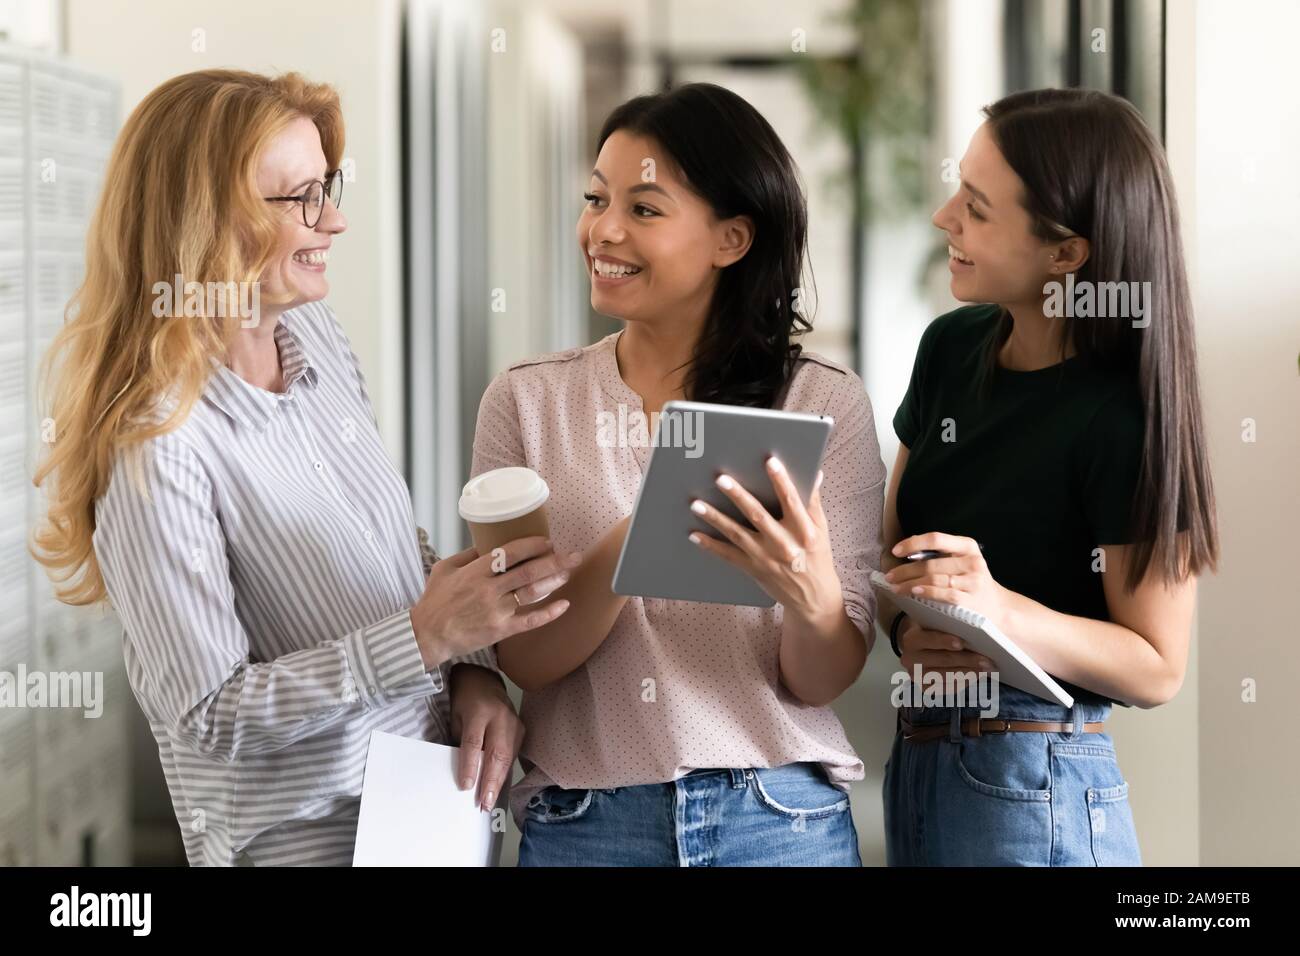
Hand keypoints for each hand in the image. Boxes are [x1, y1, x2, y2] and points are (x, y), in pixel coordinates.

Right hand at [410, 536, 582, 669]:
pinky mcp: (500, 630)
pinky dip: (549, 613)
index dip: (532, 545)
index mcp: (475, 572)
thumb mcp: (444, 568)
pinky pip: (530, 621)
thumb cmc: (434, 600)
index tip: (547, 542)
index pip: (509, 553)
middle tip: (573, 555)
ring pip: (532, 593)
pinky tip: (564, 605)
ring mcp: (496, 611)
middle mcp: (488, 590)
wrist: (427, 635)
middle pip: (528, 571)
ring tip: (568, 573)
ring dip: (553, 581)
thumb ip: (467, 555)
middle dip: (554, 561)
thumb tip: (487, 543)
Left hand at [449, 665, 523, 812]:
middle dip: (490, 782)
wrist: (484, 679)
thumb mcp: (456, 716)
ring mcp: (514, 723)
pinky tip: (497, 787)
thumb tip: (464, 771)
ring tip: (490, 801)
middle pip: (496, 754)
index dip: (470, 766)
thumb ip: (460, 741)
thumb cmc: (465, 699)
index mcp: (479, 711)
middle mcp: (500, 717)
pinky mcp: (521, 729)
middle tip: (484, 803)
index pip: (474, 743)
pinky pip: (512, 755)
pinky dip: (504, 772)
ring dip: (498, 781)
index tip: (466, 787)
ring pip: (507, 757)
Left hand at [688, 457, 841, 625]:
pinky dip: (710, 545)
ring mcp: (766, 558)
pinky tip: (694, 534)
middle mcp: (784, 544)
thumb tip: (815, 473)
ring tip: (696, 504)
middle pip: (758, 515)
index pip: (792, 501)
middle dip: (738, 496)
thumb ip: (813, 502)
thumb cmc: (817, 557)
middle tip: (720, 479)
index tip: (770, 462)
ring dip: (715, 518)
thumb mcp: (821, 530)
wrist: (813, 598)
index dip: (782, 481)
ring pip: (737, 534)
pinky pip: (728, 555)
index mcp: (804, 531)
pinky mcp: (753, 569)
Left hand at [885, 532, 1009, 626]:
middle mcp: (972, 561)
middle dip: (905, 570)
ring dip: (910, 583)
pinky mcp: (971, 599)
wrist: (998, 607)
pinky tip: (913, 592)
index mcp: (967, 546)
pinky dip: (926, 592)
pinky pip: (944, 594)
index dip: (913, 543)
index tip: (895, 551)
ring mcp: (973, 581)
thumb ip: (939, 555)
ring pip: (935, 579)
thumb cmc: (971, 582)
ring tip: (896, 587)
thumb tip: (906, 551)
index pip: (936, 539)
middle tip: (889, 575)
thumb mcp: (961, 562)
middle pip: (931, 563)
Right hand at [897, 618, 993, 679]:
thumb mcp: (935, 623)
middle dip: (968, 660)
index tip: (961, 643)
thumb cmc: (934, 631)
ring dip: (970, 673)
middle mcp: (910, 659)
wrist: (920, 648)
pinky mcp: (925, 688)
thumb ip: (948, 623)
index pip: (930, 640)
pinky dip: (964, 682)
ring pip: (948, 676)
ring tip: (988, 669)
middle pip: (943, 660)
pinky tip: (977, 676)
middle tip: (987, 660)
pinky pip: (948, 688)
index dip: (945, 641)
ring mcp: (916, 675)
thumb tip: (970, 621)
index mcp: (912, 639)